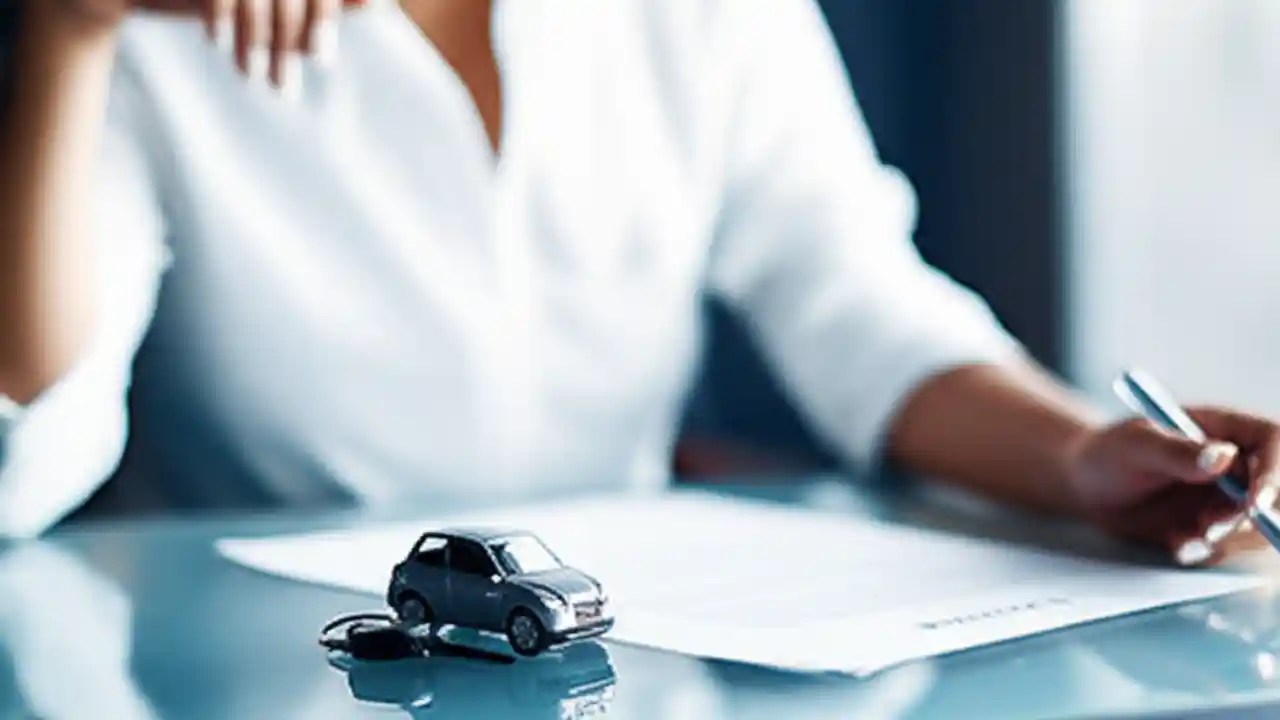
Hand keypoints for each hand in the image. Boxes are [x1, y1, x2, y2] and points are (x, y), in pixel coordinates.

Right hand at [40, 0, 365, 87]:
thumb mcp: (277, 0)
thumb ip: (324, 0)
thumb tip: (376, 5)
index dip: (321, 19)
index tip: (320, 58)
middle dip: (288, 41)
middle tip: (286, 89)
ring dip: (256, 42)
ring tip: (258, 83)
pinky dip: (221, 18)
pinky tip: (217, 47)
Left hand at [1067, 408, 1279, 564]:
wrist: (1086, 484)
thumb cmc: (1106, 452)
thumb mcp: (1134, 447)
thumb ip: (1176, 452)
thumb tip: (1221, 457)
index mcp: (1223, 429)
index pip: (1273, 441)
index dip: (1275, 472)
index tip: (1254, 502)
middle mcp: (1234, 463)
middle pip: (1274, 491)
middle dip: (1248, 516)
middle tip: (1208, 527)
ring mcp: (1226, 496)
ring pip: (1256, 524)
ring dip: (1228, 538)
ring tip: (1184, 537)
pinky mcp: (1213, 524)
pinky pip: (1228, 545)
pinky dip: (1207, 550)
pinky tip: (1177, 545)